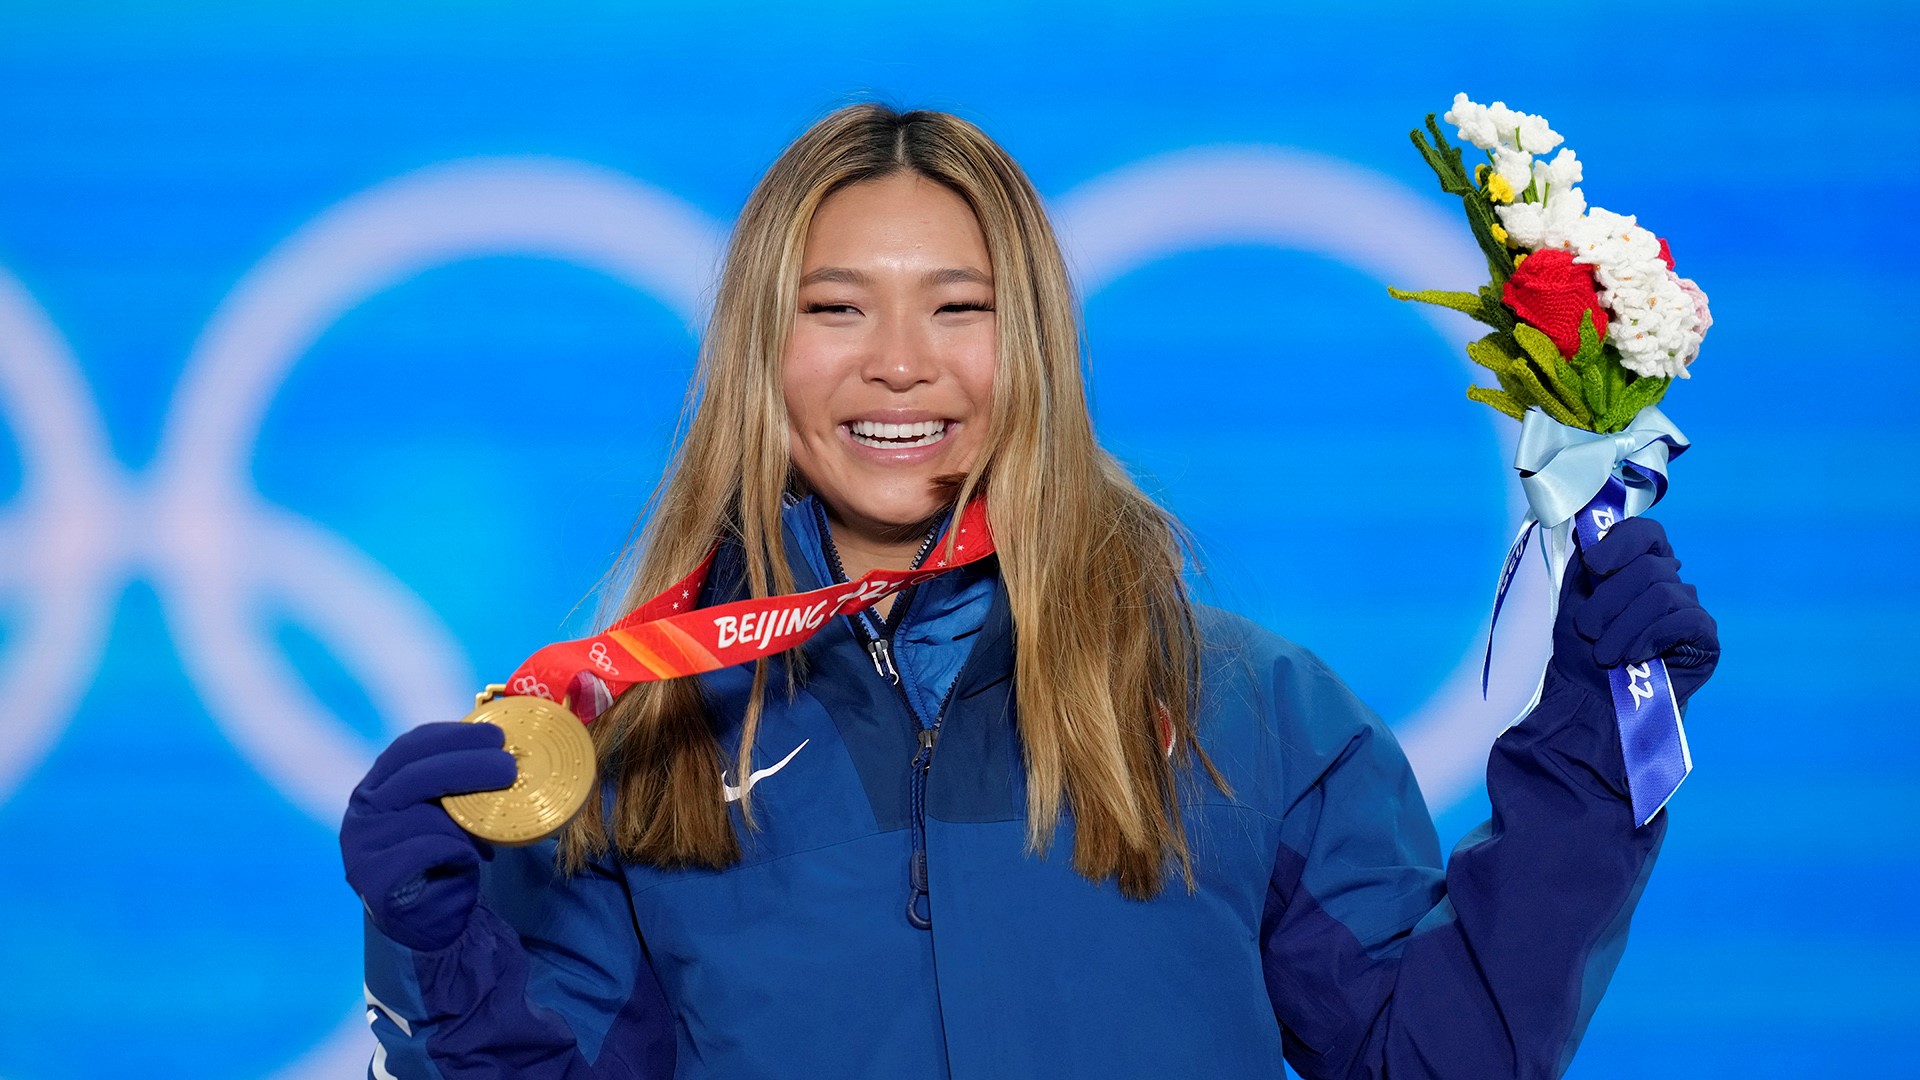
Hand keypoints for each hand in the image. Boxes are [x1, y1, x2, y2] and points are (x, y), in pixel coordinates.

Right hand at [340, 722, 516, 950]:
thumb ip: (460, 783)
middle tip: (510, 767)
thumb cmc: (443, 857)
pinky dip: (457, 851)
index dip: (452, 736)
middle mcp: (361, 811)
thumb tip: (507, 750)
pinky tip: (471, 859)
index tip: (495, 736)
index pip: (409, 748)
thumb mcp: (451, 811)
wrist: (431, 920)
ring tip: (490, 831)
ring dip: (466, 821)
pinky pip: (428, 850)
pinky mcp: (374, 878)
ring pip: (423, 815)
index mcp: (376, 786)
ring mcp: (362, 845)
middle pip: (415, 775)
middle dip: (468, 765)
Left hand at [1551, 516, 1718, 707]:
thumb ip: (1586, 562)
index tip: (1594, 566)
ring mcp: (1690, 609)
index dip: (1621, 542)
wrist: (1593, 699)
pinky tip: (1632, 657)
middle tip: (1588, 630)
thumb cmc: (1583, 651)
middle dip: (1609, 600)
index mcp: (1640, 567)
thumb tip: (1587, 525)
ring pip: (1662, 594)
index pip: (1647, 533)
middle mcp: (1670, 582)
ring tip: (1604, 655)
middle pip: (1649, 567)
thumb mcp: (1575, 600)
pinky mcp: (1705, 638)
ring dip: (1623, 627)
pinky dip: (1649, 637)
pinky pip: (1683, 620)